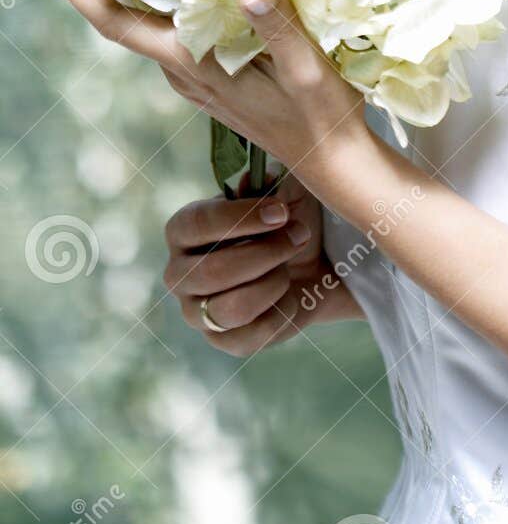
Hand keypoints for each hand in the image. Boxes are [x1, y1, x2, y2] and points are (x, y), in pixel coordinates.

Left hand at [34, 0, 368, 179]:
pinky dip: (172, 1)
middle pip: (128, 18)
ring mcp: (195, 77)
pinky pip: (177, 32)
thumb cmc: (321, 118)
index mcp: (194, 64)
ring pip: (153, 24)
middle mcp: (183, 71)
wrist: (332, 163)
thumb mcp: (308, 71)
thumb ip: (279, 29)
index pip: (120, 25)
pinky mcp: (212, 77)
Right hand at [163, 173, 348, 353]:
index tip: (281, 212)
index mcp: (184, 229)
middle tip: (299, 235)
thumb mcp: (284, 191)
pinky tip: (290, 294)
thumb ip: (269, 182)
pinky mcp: (222, 341)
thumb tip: (253, 182)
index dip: (240, 218)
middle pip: (213, 272)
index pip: (196, 224)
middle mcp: (179, 273)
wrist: (311, 264)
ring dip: (273, 283)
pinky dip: (281, 312)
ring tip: (290, 266)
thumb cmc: (287, 220)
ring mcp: (196, 312)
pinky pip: (251, 335)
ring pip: (232, 308)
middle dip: (266, 253)